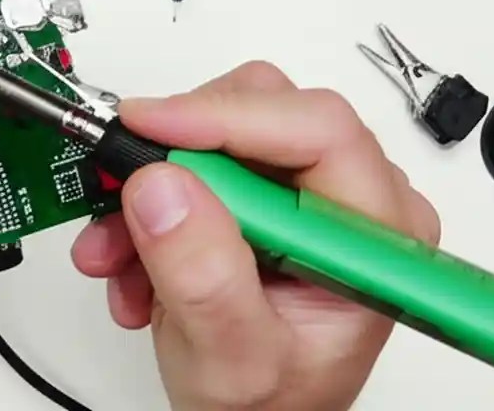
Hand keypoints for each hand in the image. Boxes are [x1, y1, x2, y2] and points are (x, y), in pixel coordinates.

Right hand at [71, 62, 440, 410]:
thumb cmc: (271, 405)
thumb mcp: (233, 356)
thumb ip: (204, 276)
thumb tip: (163, 185)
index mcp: (377, 233)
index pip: (318, 128)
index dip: (227, 116)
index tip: (146, 127)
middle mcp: (347, 198)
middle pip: (259, 112)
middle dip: (174, 158)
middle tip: (122, 203)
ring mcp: (300, 192)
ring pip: (213, 131)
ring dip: (146, 190)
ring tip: (116, 257)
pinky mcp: (257, 193)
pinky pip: (189, 160)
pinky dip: (144, 206)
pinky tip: (131, 265)